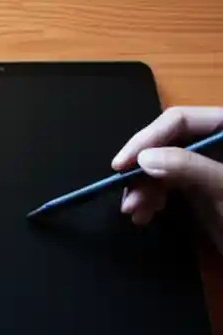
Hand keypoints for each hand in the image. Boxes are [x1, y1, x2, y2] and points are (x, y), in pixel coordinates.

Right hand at [112, 107, 222, 253]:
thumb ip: (189, 168)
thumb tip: (143, 158)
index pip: (182, 119)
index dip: (148, 138)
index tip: (122, 164)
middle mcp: (219, 142)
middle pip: (169, 142)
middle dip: (145, 170)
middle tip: (127, 198)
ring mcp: (212, 164)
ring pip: (165, 164)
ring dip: (145, 188)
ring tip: (135, 214)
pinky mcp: (205, 186)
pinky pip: (170, 183)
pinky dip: (154, 197)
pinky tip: (146, 215)